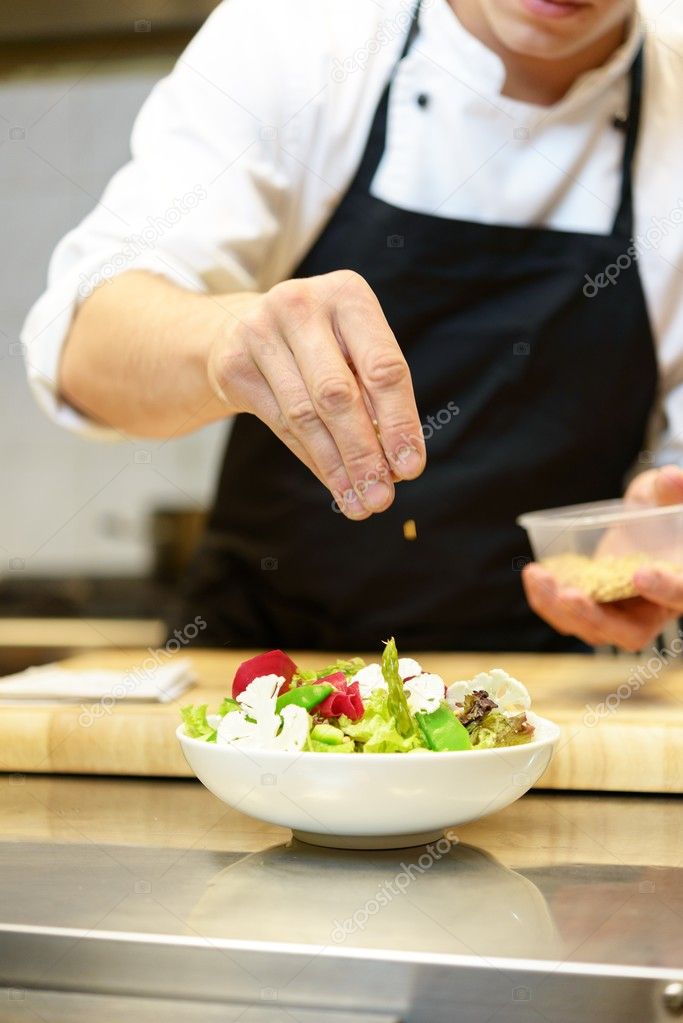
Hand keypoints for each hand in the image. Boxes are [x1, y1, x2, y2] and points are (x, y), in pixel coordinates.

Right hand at [207, 270, 424, 518]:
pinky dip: (313, 459)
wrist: (241, 328)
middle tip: (383, 497)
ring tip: (360, 501)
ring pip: (306, 415)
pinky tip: (334, 483)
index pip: (384, 367)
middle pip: (339, 395)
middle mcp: (302, 306)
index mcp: (348, 295)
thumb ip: (377, 396)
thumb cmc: (320, 344)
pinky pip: (281, 424)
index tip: (411, 468)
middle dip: (364, 453)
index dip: (400, 422)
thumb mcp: (355, 351)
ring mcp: (261, 332)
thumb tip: (396, 463)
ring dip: (338, 466)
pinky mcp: (233, 364)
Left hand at [522, 465, 682, 651]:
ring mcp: (622, 618)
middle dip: (596, 618)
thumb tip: (672, 477)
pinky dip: (547, 602)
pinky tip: (534, 575)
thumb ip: (669, 491)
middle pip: (631, 634)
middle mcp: (655, 611)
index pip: (681, 595)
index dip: (665, 589)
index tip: (639, 573)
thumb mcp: (663, 496)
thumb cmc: (660, 512)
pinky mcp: (593, 612)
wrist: (639, 528)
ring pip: (594, 631)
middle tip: (570, 595)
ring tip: (538, 576)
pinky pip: (568, 619)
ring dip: (562, 610)